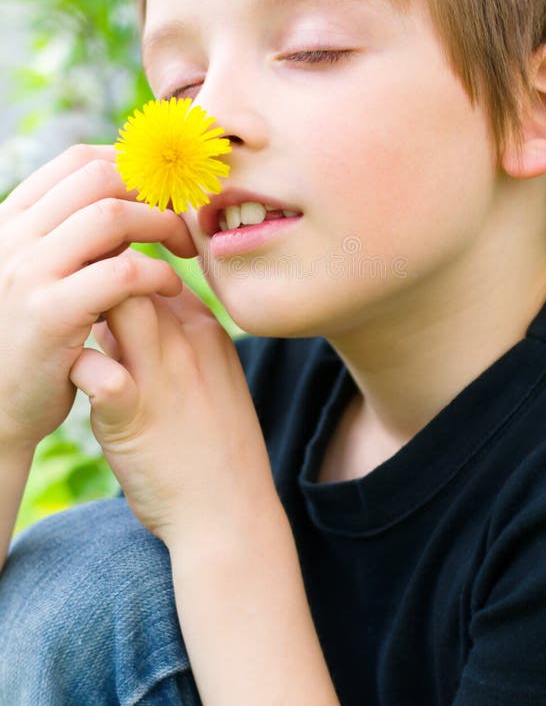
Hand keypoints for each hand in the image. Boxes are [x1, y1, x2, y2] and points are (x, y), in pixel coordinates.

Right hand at [0, 145, 196, 448]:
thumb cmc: (29, 341)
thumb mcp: (39, 276)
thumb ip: (72, 238)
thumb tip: (132, 205)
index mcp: (12, 221)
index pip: (79, 161)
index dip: (133, 167)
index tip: (166, 191)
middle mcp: (14, 237)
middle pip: (99, 178)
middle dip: (153, 190)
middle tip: (183, 216)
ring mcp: (29, 272)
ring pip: (112, 216)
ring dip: (161, 225)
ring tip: (184, 249)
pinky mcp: (51, 314)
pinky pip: (122, 272)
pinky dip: (158, 272)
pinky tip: (170, 287)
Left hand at [69, 285, 278, 546]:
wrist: (233, 512)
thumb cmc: (217, 447)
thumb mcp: (213, 377)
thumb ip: (177, 342)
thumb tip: (129, 315)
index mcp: (207, 331)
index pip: (160, 273)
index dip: (126, 278)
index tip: (106, 302)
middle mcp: (187, 342)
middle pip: (137, 274)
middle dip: (102, 281)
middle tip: (80, 311)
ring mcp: (162, 376)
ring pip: (118, 302)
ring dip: (85, 311)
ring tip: (71, 340)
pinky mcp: (132, 415)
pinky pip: (95, 369)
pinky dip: (77, 368)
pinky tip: (74, 385)